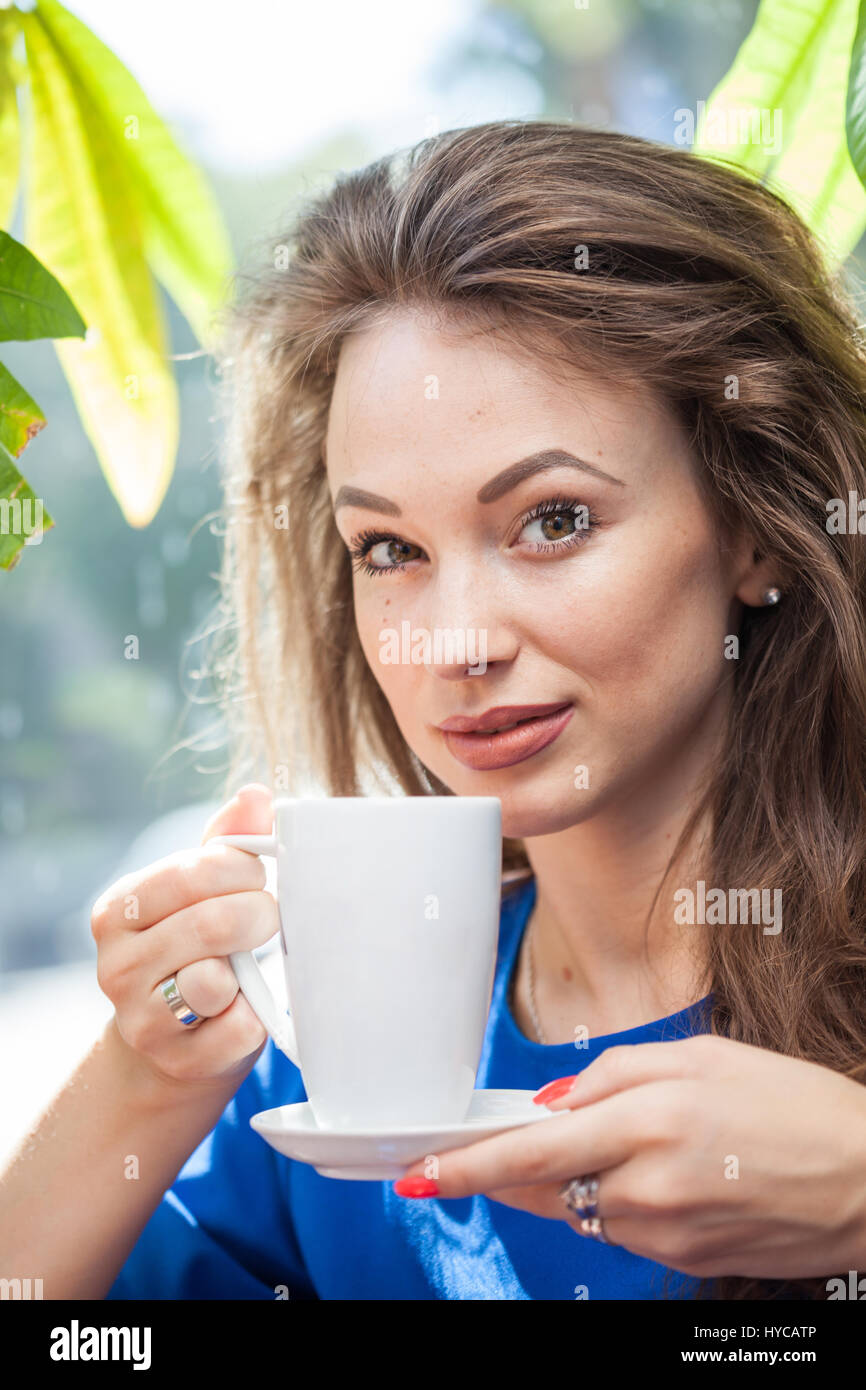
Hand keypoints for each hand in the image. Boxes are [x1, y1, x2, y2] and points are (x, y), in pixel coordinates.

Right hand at [92, 784, 277, 1093]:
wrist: (175, 1042)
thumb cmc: (197, 948)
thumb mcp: (201, 892)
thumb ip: (227, 841)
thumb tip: (256, 795)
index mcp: (118, 911)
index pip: (192, 873)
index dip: (243, 869)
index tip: (259, 877)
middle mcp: (117, 966)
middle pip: (208, 924)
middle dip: (258, 915)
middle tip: (271, 918)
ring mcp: (142, 1019)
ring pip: (213, 981)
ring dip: (249, 968)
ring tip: (249, 963)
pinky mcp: (178, 1061)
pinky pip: (238, 1028)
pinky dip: (257, 1014)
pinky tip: (247, 1006)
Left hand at [393, 1035, 865, 1278]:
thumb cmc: (794, 1105)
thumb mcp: (702, 1056)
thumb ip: (614, 1073)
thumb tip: (552, 1103)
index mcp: (649, 1123)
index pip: (530, 1152)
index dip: (466, 1167)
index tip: (418, 1174)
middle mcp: (647, 1189)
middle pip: (544, 1188)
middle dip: (511, 1169)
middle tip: (492, 1146)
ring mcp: (664, 1236)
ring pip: (582, 1208)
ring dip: (577, 1177)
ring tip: (634, 1141)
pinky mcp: (681, 1262)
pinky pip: (621, 1229)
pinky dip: (618, 1200)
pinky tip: (666, 1172)